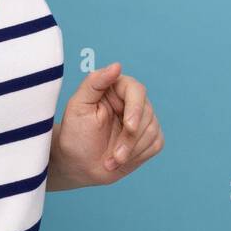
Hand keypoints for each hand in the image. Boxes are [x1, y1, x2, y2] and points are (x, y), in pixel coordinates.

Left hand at [51, 62, 163, 186]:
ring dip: (132, 150)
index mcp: (115, 88)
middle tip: (114, 156)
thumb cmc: (75, 135)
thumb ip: (94, 83)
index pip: (136, 90)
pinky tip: (121, 160)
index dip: (136, 108)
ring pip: (152, 130)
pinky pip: (156, 143)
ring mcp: (143, 119)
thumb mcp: (78, 107)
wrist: (78, 165)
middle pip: (146, 113)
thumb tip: (117, 66)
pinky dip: (139, 155)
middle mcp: (131, 101)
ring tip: (112, 160)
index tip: (130, 127)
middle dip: (130, 139)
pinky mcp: (150, 137)